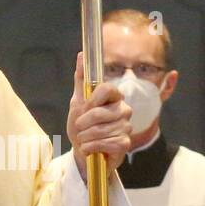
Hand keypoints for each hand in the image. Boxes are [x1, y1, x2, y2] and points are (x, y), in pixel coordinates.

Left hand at [67, 53, 131, 183]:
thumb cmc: (82, 126)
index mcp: (114, 97)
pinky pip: (106, 142)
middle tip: (79, 127)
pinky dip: (91, 147)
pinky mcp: (125, 144)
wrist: (83, 151)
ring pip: (100, 129)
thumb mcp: (77, 102)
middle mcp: (124, 110)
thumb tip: (81, 54)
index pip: (106, 88)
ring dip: (85, 137)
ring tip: (84, 139)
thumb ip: (81, 79)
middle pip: (100, 112)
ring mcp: (126, 127)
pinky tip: (89, 148)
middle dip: (83, 123)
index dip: (91, 100)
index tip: (83, 108)